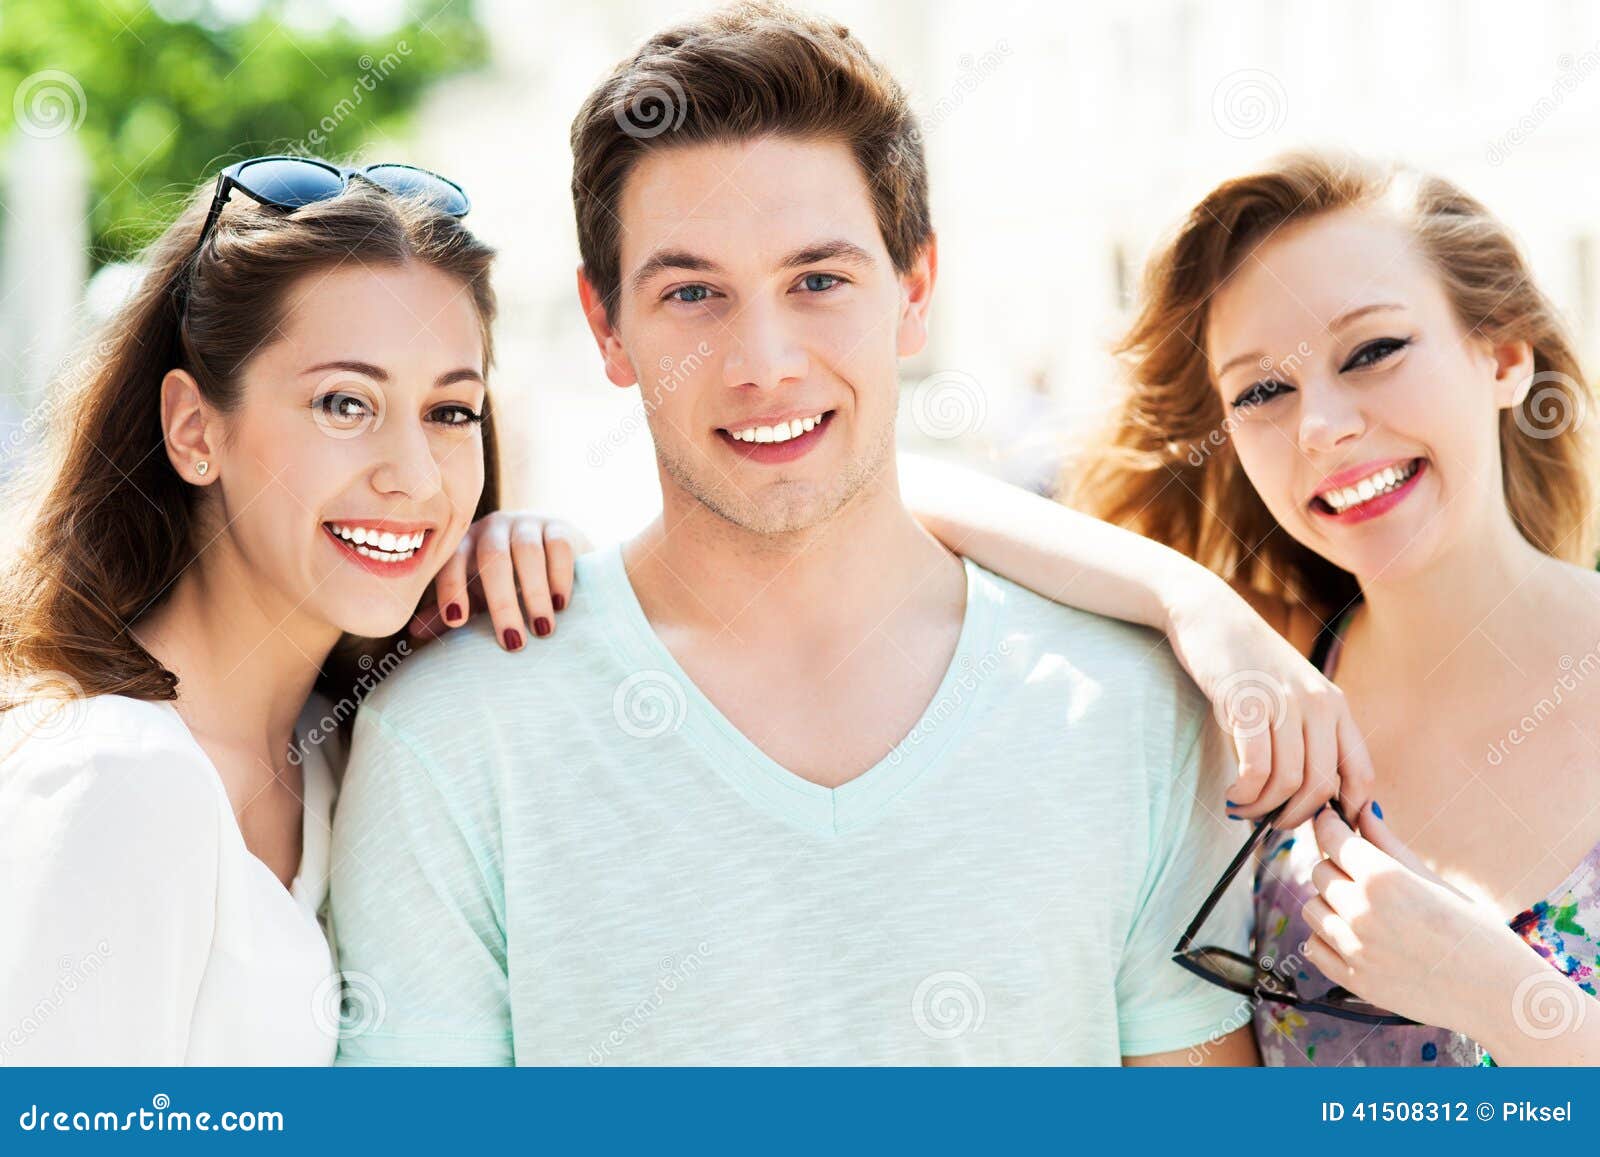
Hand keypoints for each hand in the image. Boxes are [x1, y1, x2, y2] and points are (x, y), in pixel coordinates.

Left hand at [409, 511, 590, 649]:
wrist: (553, 550)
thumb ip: (452, 611)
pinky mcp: (559, 526)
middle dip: (501, 603)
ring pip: (527, 552)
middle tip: (513, 642)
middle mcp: (493, 528)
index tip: (457, 622)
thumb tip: (413, 633)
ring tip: (542, 630)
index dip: (451, 589)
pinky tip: (560, 605)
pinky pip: (559, 547)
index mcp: (465, 543)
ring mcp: (527, 523)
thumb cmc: (506, 580)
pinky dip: (559, 578)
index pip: (452, 561)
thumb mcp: (478, 596)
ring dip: (534, 594)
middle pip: (492, 558)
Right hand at [1163, 583, 1374, 826]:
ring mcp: (1284, 703)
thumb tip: (1302, 795)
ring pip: (1289, 782)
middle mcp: (1319, 705)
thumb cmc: (1246, 662)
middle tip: (1270, 824)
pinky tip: (1232, 794)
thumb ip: (1304, 734)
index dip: (1345, 812)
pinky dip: (1244, 792)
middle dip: (1295, 818)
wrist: (1210, 616)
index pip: (1361, 775)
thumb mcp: (1289, 693)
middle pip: (1321, 787)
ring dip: (1263, 808)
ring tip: (1243, 809)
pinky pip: (1255, 768)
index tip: (1318, 827)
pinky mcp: (1248, 704)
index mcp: (1335, 706)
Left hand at [1301, 804, 1527, 1035]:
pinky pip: (1314, 947)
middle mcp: (1361, 912)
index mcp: (1384, 879)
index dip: (1329, 826)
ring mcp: (1354, 950)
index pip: (1331, 838)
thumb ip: (1389, 845)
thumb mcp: (1434, 881)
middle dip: (1336, 866)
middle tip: (1362, 873)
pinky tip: (1356, 938)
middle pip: (1319, 872)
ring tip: (1365, 910)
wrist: (1499, 997)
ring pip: (1312, 909)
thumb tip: (1363, 809)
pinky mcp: (1353, 981)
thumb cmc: (1476, 931)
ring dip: (1330, 904)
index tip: (1331, 822)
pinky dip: (1327, 939)